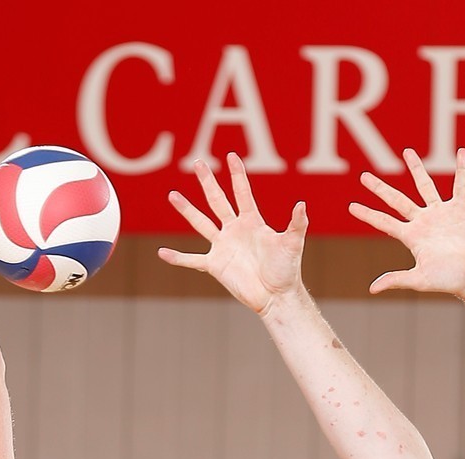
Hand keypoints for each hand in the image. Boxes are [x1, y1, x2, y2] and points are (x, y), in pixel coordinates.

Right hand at [158, 153, 307, 315]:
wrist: (276, 296)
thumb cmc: (287, 270)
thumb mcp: (292, 244)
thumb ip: (297, 224)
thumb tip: (302, 204)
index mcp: (252, 222)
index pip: (242, 193)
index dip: (237, 175)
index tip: (231, 156)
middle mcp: (235, 230)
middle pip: (217, 200)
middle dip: (208, 182)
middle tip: (198, 163)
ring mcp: (223, 246)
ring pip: (201, 223)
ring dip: (187, 210)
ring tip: (173, 195)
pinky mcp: (215, 265)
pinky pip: (192, 260)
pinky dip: (178, 258)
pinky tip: (163, 253)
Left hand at [350, 148, 464, 299]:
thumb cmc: (451, 281)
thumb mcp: (421, 279)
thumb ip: (397, 279)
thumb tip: (372, 289)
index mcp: (412, 237)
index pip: (384, 222)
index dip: (368, 214)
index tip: (351, 207)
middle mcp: (424, 222)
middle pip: (397, 200)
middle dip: (380, 188)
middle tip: (364, 177)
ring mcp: (442, 214)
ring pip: (425, 186)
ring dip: (416, 169)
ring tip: (407, 151)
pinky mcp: (462, 210)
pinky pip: (461, 185)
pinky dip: (462, 169)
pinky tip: (461, 153)